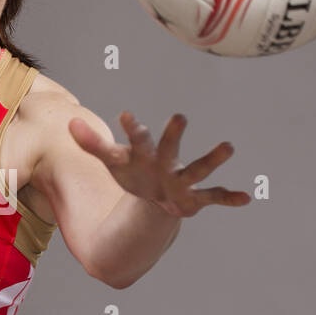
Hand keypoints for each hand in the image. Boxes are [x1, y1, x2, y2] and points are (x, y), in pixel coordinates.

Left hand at [68, 111, 250, 217]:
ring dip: (213, 158)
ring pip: (199, 168)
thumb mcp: (112, 161)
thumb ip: (92, 143)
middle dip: (173, 135)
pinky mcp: (194, 198)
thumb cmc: (134, 172)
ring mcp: (183, 179)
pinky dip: (229, 197)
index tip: (124, 116)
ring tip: (229, 146)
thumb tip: (69, 121)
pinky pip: (214, 196)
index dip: (132, 130)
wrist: (153, 196)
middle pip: (169, 147)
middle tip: (179, 117)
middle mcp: (167, 163)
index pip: (138, 139)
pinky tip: (246, 198)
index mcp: (146, 153)